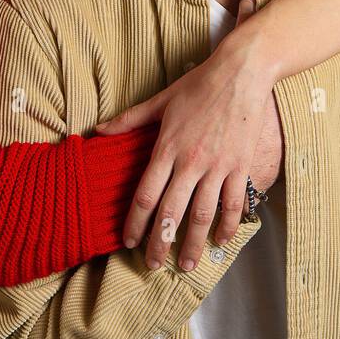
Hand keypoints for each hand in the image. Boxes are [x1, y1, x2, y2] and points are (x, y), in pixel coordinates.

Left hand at [94, 0, 281, 271]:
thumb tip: (97, 129)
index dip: (135, 223)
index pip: (146, 195)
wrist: (242, 72)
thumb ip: (129, 120)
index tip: (129, 242)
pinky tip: (222, 241)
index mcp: (167, 148)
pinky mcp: (241, 166)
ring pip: (204, 215)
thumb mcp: (160, 100)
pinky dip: (228, 226)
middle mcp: (191, 163)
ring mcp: (219, 167)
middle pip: (171, 213)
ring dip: (194, 244)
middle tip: (153, 266)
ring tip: (187, 265)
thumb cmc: (199, 84)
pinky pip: (235, 203)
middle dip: (160, 244)